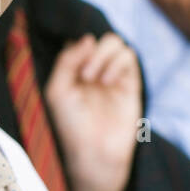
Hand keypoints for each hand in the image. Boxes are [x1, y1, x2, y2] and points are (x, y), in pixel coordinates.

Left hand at [44, 33, 140, 190]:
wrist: (94, 152)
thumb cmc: (71, 126)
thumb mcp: (58, 90)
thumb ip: (67, 60)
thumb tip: (88, 38)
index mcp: (74, 72)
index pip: (77, 42)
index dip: (75, 44)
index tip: (72, 62)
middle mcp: (94, 71)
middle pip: (98, 39)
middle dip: (91, 50)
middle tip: (84, 74)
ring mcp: (113, 76)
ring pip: (115, 43)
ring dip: (103, 55)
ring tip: (94, 79)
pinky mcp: (131, 83)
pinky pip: (129, 56)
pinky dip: (117, 62)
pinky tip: (107, 81)